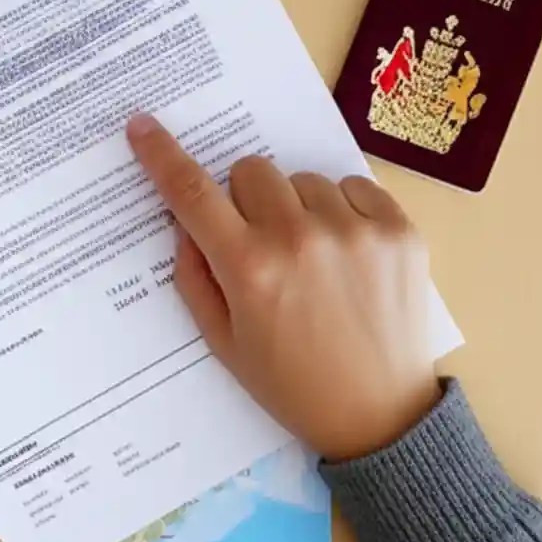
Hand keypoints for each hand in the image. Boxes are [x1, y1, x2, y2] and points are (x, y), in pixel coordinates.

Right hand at [127, 114, 439, 460]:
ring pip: (303, 179)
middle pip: (251, 171)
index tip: (143, 126)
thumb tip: (186, 224)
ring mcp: (355, 230)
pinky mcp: (398, 229)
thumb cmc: (291, 383)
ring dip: (296, 207)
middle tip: (258, 244)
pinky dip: (342, 211)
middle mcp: (300, 239)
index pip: (192, 193)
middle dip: (244, 199)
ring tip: (311, 260)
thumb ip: (194, 276)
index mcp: (249, 269)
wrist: (378, 415)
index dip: (161, 155)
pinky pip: (354, 186)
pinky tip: (345, 255)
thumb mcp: (222, 341)